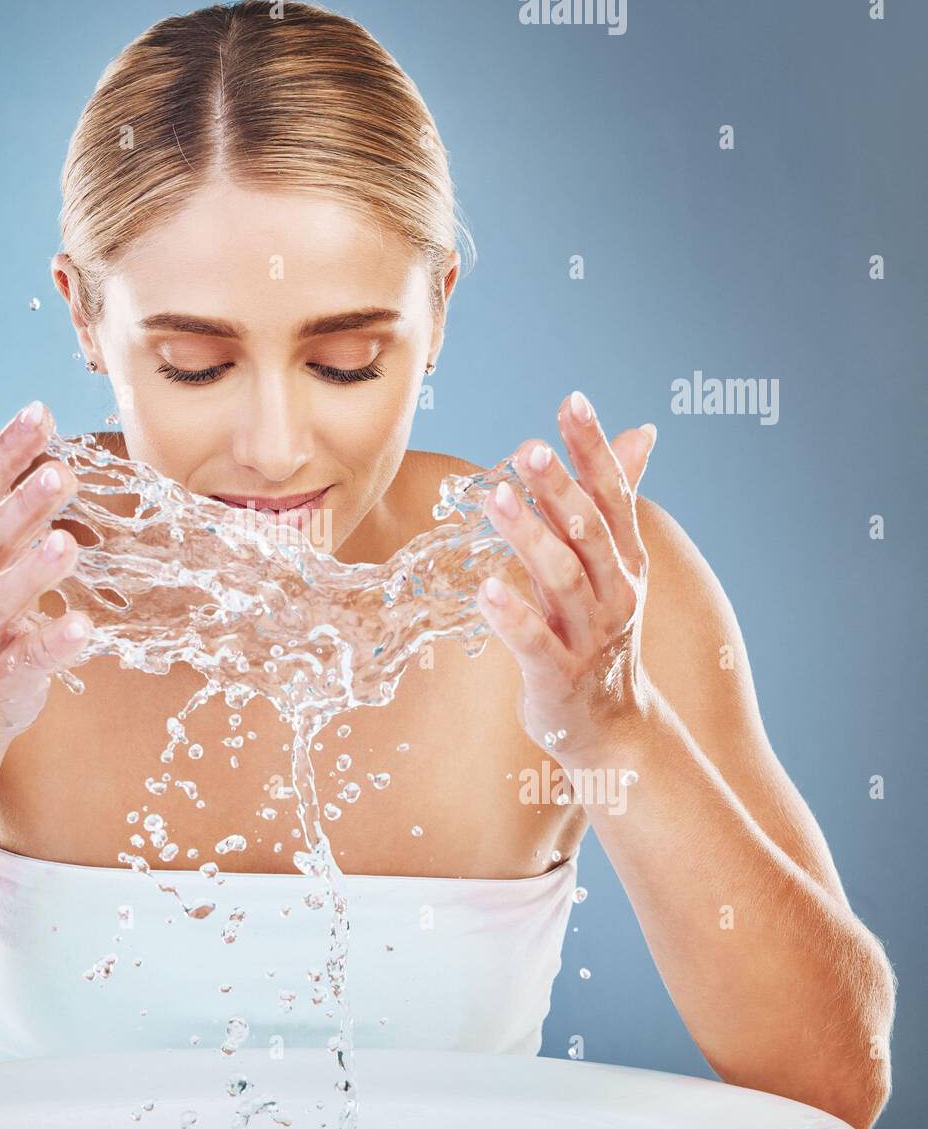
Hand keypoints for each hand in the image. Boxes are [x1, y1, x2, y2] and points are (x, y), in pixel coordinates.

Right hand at [0, 393, 92, 741]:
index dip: (7, 448)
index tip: (42, 411)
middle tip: (63, 473)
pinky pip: (29, 658)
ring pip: (1, 596)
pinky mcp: (3, 674)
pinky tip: (83, 627)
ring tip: (69, 544)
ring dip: (34, 570)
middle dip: (24, 503)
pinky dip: (54, 643)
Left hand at [476, 390, 656, 761]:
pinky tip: (485, 588)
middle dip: (561, 489)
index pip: (614, 494)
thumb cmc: (600, 634)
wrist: (611, 727)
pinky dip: (513, 615)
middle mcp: (616, 593)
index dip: (593, 448)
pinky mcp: (559, 675)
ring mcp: (589, 636)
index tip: (570, 401)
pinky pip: (535, 641)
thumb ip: (615, 501)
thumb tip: (643, 432)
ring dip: (530, 538)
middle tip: (528, 448)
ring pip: (563, 580)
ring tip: (496, 499)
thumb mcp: (615, 566)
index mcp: (625, 561)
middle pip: (589, 532)